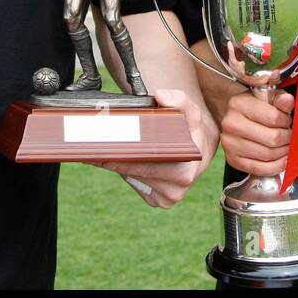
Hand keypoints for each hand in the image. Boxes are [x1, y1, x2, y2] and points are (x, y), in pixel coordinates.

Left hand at [93, 89, 216, 207]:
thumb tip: (162, 96)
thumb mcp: (190, 111)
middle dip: (116, 162)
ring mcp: (169, 196)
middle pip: (138, 174)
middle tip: (97, 150)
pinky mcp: (160, 200)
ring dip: (119, 168)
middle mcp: (178, 187)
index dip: (127, 158)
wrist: (200, 147)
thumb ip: (178, 99)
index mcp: (187, 170)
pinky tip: (118, 163)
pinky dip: (126, 174)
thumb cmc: (192, 129)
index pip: (150, 165)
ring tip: (104, 154)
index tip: (109, 150)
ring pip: (135, 180)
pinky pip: (138, 186)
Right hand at [221, 89, 293, 175]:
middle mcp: (231, 123)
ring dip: (283, 153)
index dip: (286, 121)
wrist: (239, 119)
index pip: (274, 118)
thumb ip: (280, 99)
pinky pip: (260, 169)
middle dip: (287, 138)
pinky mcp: (233, 159)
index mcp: (239, 104)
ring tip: (285, 145)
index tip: (286, 121)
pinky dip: (275, 166)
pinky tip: (281, 159)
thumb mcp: (268, 98)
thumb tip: (287, 100)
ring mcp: (229, 143)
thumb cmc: (255, 109)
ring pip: (268, 155)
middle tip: (289, 135)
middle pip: (272, 138)